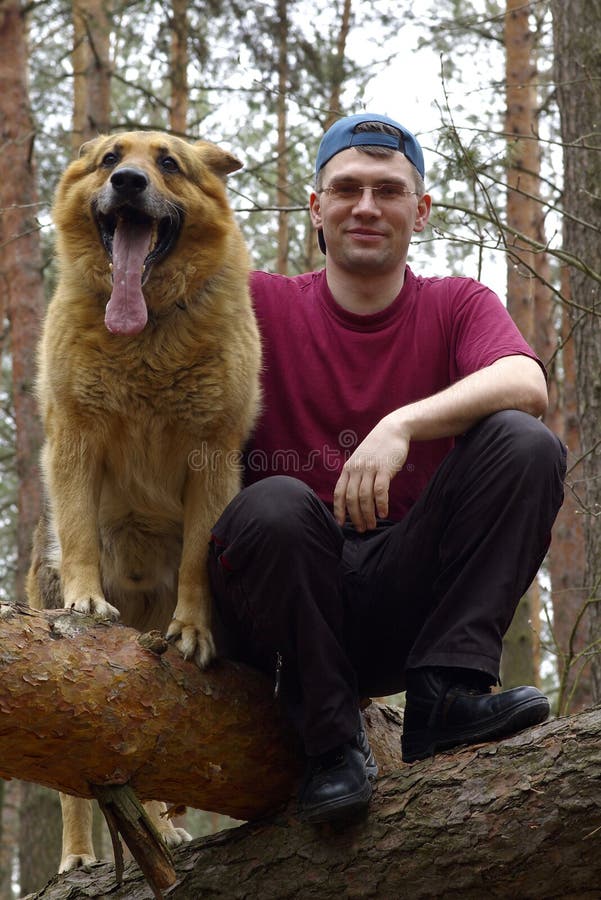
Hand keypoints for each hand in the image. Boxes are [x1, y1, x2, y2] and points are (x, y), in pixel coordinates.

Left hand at [333, 413, 408, 530]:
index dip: (339, 509)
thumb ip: (356, 476)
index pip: (339, 492)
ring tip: (372, 526)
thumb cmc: (378, 449)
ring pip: (364, 497)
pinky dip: (380, 504)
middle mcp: (356, 470)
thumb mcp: (361, 460)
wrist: (393, 430)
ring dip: (367, 514)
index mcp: (348, 469)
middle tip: (361, 529)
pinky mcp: (384, 469)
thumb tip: (355, 498)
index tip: (341, 523)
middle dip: (355, 516)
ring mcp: (369, 469)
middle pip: (351, 498)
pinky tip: (383, 514)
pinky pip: (379, 490)